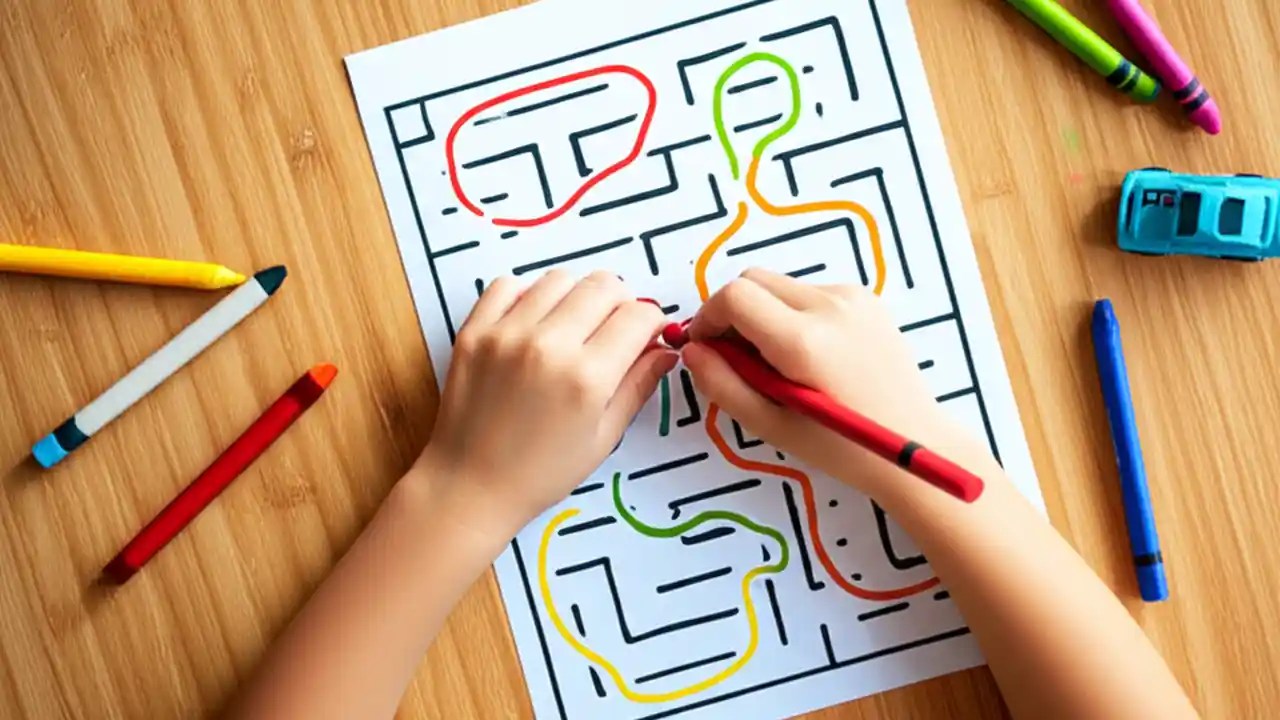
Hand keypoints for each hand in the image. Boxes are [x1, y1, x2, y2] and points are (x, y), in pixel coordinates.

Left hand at [417, 270, 675, 537]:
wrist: (469, 486)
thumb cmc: (542, 473)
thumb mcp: (603, 438)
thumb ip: (637, 386)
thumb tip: (665, 349)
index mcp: (587, 378)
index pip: (638, 316)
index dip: (652, 321)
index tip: (647, 334)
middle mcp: (548, 345)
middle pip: (603, 286)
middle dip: (621, 302)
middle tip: (613, 329)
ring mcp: (506, 333)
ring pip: (559, 279)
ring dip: (576, 295)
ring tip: (572, 325)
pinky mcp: (473, 331)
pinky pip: (507, 285)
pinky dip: (528, 294)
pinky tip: (533, 320)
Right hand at [682, 268, 985, 500]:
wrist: (917, 445)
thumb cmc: (843, 448)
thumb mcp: (772, 426)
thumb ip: (723, 384)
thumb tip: (692, 350)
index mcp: (803, 341)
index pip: (734, 296)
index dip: (708, 319)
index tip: (706, 349)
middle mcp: (829, 306)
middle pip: (754, 280)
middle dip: (733, 313)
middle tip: (737, 359)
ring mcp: (852, 298)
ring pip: (781, 285)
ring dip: (764, 314)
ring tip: (778, 364)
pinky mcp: (867, 300)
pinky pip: (810, 293)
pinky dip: (795, 315)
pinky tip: (809, 356)